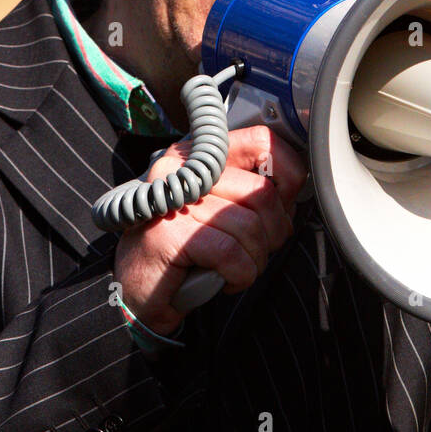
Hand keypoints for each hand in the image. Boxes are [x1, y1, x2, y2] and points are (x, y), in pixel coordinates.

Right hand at [113, 125, 307, 335]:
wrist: (135, 290)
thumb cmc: (184, 250)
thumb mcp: (220, 209)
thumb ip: (251, 191)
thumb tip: (295, 191)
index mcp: (199, 153)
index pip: (261, 141)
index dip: (287, 174)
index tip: (283, 205)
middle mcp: (182, 165)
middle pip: (262, 193)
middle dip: (273, 232)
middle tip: (255, 250)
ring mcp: (174, 197)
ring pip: (250, 226)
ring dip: (255, 259)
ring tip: (236, 268)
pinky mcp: (171, 233)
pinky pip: (232, 254)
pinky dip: (239, 275)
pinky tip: (225, 280)